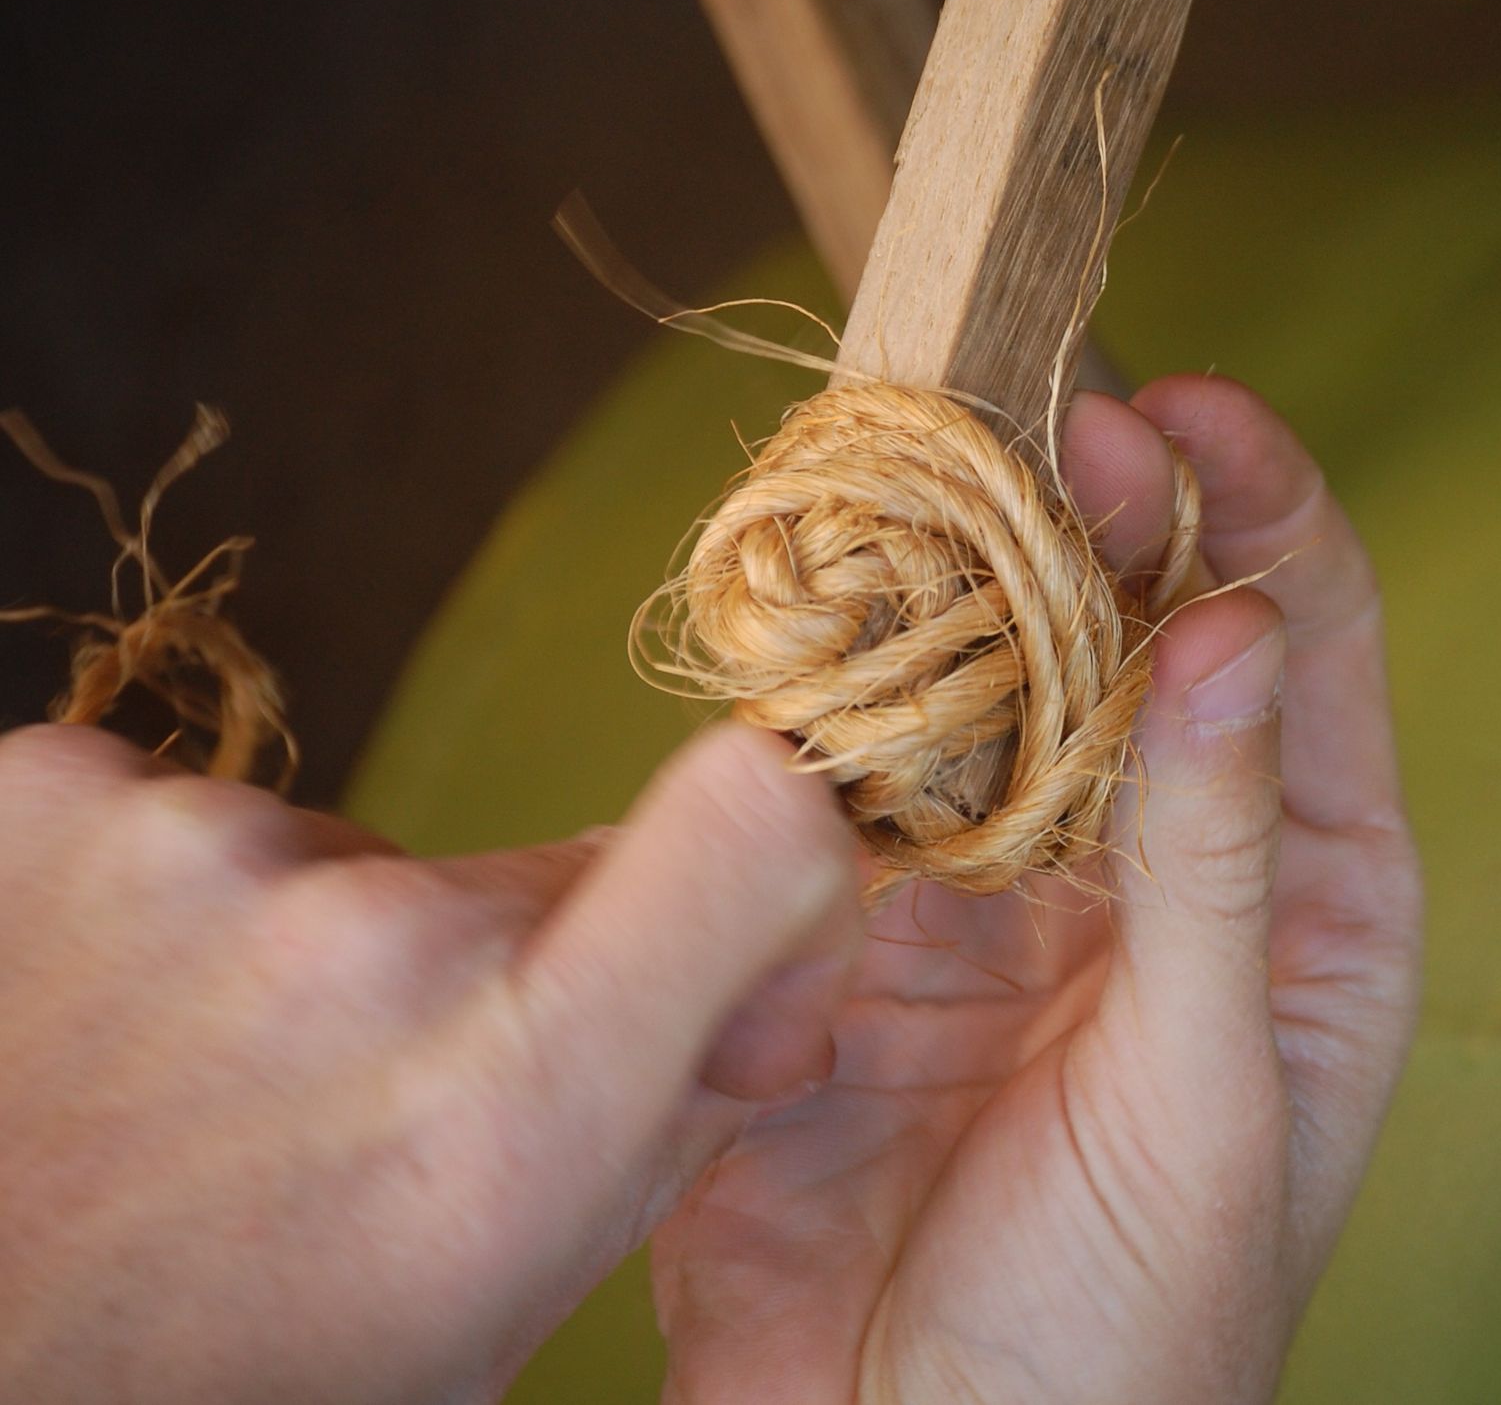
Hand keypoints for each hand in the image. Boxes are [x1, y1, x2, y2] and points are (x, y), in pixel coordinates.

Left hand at [0, 720, 866, 1404]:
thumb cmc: (228, 1373)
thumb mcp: (490, 1309)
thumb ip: (659, 1122)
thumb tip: (768, 986)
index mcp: (509, 1108)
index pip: (759, 818)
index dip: (785, 857)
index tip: (741, 937)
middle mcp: (362, 952)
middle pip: (536, 875)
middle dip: (493, 970)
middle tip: (360, 1111)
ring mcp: (188, 850)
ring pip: (352, 858)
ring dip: (311, 951)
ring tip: (193, 1096)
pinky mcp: (44, 794)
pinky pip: (194, 819)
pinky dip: (171, 916)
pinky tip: (103, 1033)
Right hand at [652, 375, 1423, 1403]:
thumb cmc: (1129, 1337)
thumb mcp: (1204, 1093)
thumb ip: (1214, 862)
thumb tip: (1235, 631)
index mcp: (1300, 894)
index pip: (1300, 638)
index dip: (1255, 505)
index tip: (1184, 409)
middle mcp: (1156, 866)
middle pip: (1133, 631)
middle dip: (1087, 517)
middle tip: (1021, 418)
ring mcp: (1002, 894)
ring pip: (982, 686)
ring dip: (946, 591)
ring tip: (901, 492)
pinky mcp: (860, 941)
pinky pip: (848, 787)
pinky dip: (826, 712)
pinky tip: (805, 640)